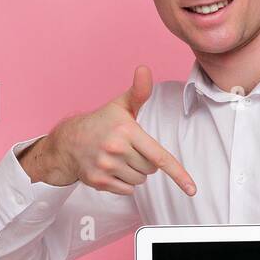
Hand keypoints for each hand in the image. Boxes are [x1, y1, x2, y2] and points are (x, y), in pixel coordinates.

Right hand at [30, 64, 196, 195]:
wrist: (68, 141)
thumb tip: (144, 69)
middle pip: (150, 169)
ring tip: (118, 159)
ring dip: (134, 173)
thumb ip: (139, 91)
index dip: (178, 173)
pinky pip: (126, 191)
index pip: (158, 156)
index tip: (191, 189)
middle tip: (129, 149)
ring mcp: (105, 166)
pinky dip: (123, 184)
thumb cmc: (102, 122)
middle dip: (145, 162)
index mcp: (126, 131)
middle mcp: (115, 149)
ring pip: (139, 181)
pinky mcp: (98, 181)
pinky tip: (111, 169)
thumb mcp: (121, 105)